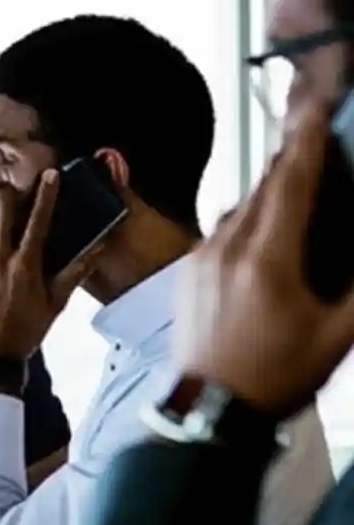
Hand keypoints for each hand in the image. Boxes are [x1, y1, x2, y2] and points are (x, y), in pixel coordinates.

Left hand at [0, 171, 102, 358]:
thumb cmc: (28, 328)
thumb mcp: (56, 302)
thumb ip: (76, 272)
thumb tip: (98, 249)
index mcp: (26, 264)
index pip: (37, 219)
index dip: (45, 194)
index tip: (51, 175)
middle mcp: (0, 257)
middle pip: (3, 210)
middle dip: (14, 193)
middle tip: (23, 187)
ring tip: (6, 203)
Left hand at [175, 100, 353, 419]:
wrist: (207, 412)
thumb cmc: (274, 377)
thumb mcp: (336, 337)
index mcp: (266, 261)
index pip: (290, 185)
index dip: (306, 144)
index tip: (316, 112)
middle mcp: (226, 250)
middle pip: (262, 188)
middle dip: (289, 159)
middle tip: (310, 134)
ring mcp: (200, 260)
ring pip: (239, 207)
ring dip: (267, 190)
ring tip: (293, 180)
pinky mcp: (187, 274)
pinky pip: (219, 230)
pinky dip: (245, 217)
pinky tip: (261, 226)